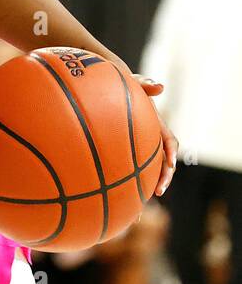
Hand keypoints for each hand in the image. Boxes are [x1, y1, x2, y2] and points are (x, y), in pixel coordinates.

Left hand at [132, 73, 176, 196]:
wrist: (112, 90)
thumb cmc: (125, 85)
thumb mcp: (134, 82)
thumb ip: (145, 83)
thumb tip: (159, 86)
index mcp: (158, 126)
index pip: (170, 142)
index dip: (172, 154)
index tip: (171, 165)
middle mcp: (152, 138)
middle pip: (163, 162)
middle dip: (163, 177)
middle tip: (158, 191)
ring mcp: (141, 146)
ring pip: (149, 169)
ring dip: (149, 184)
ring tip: (143, 201)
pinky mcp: (129, 151)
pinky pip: (132, 168)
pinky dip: (131, 181)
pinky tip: (122, 194)